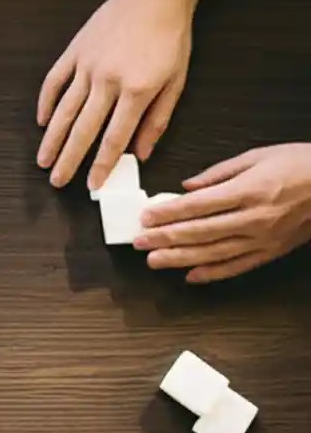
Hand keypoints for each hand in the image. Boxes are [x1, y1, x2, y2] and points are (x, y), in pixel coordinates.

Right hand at [37, 0, 206, 189]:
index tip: (93, 184)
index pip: (115, 138)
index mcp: (136, 89)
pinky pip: (54, 81)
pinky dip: (46, 103)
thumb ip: (158, 119)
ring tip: (44, 161)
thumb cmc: (169, 36)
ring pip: (64, 110)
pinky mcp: (76, 52)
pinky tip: (43, 122)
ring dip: (52, 140)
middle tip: (57, 181)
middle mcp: (108, 80)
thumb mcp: (176, 81)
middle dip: (69, 160)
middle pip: (83, 130)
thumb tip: (143, 152)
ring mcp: (87, 66)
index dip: (102, 165)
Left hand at [134, 143, 310, 282]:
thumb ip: (218, 172)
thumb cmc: (301, 165)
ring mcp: (262, 238)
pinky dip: (212, 274)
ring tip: (154, 261)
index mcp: (248, 190)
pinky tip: (191, 276)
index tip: (145, 217)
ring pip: (213, 253)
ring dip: (180, 258)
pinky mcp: (271, 251)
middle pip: (199, 232)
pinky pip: (237, 266)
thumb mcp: (258, 156)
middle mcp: (253, 217)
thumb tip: (187, 186)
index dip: (167, 213)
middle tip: (139, 242)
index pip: (197, 205)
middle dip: (165, 238)